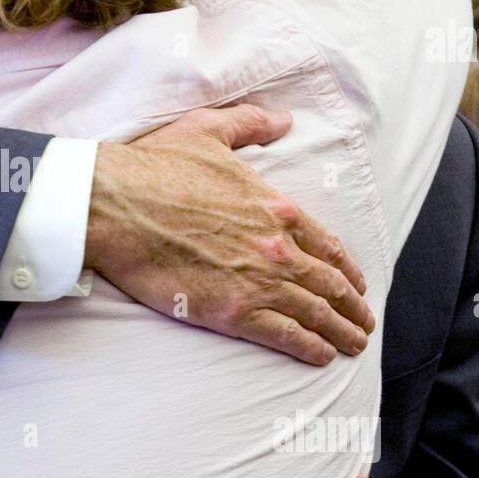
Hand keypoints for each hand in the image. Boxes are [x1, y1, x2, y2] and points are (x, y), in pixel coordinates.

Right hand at [85, 105, 373, 363]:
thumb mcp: (207, 130)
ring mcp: (258, 281)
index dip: (347, 269)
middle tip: (363, 323)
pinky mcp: (232, 312)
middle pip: (330, 284)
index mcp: (276, 207)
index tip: (356, 285)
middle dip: (353, 307)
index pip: (327, 245)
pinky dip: (310, 348)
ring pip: (315, 313)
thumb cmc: (154, 167)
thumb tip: (283, 120)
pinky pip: (285, 335)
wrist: (115, 205)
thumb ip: (251, 123)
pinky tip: (322, 356)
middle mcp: (277, 246)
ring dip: (340, 332)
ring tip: (352, 345)